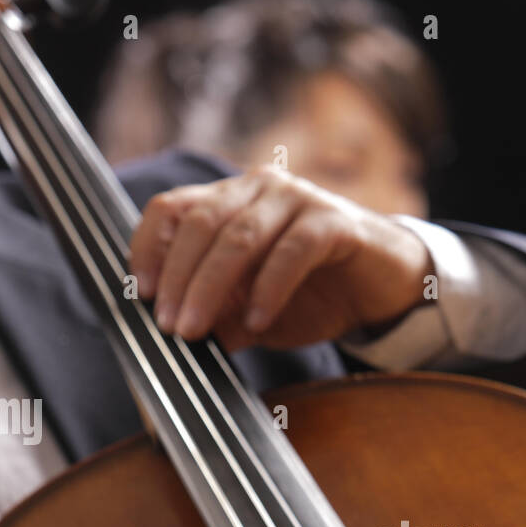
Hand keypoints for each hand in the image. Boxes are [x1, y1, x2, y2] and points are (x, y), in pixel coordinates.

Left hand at [128, 167, 433, 350]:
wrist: (385, 290)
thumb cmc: (315, 293)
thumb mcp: (253, 311)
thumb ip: (219, 317)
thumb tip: (177, 337)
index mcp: (231, 202)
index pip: (172, 209)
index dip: (148, 248)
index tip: (140, 294)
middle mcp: (259, 189)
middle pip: (199, 223)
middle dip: (179, 279)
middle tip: (171, 327)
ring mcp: (298, 200)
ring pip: (239, 236)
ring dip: (211, 286)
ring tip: (199, 330)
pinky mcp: (334, 222)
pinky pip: (291, 251)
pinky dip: (268, 288)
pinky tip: (257, 321)